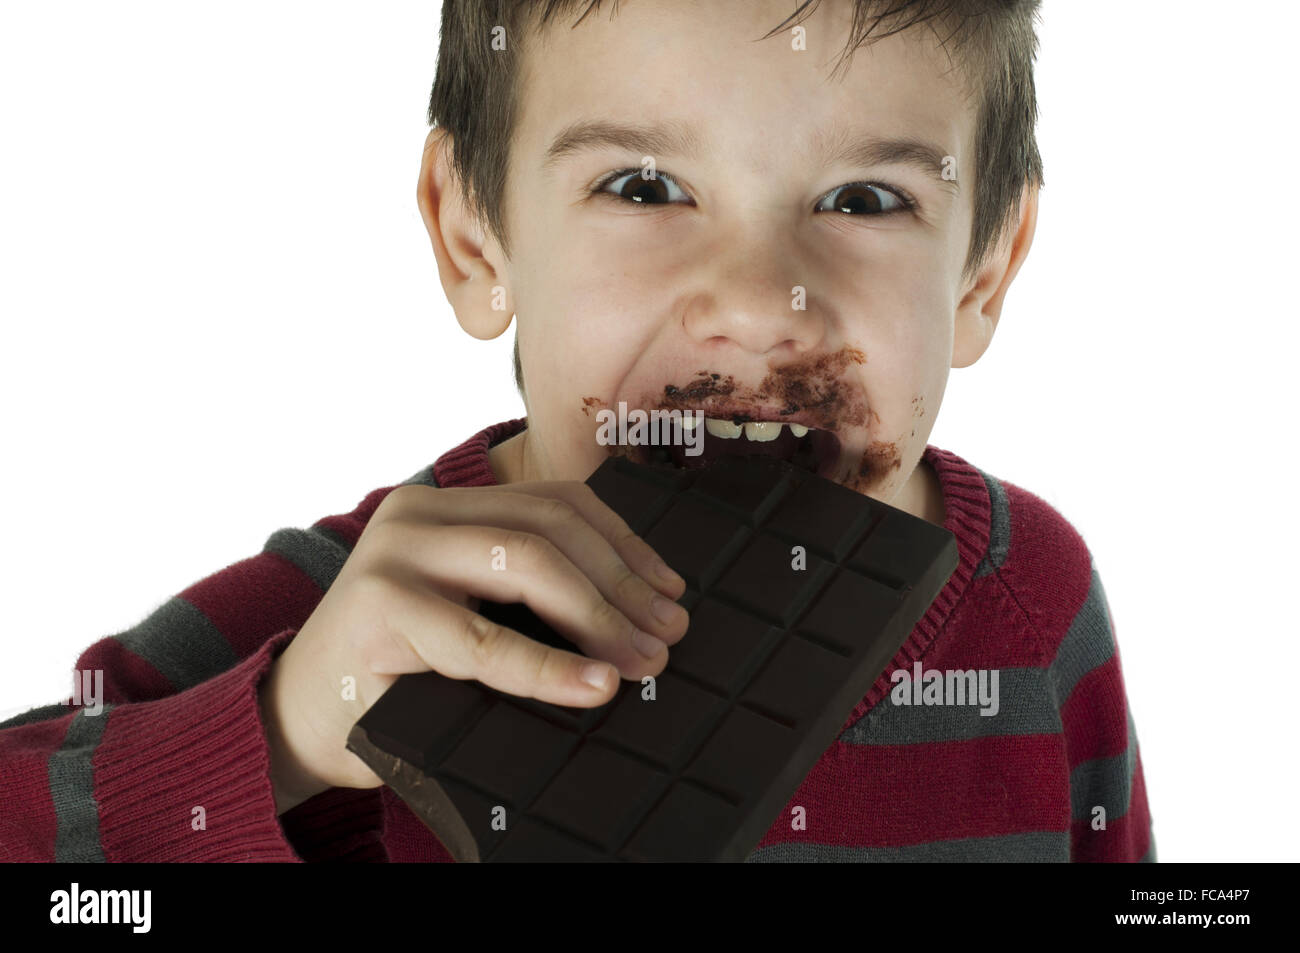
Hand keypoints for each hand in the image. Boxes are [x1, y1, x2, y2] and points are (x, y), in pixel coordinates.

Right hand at [258, 480, 688, 812]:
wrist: (300, 719)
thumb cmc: (398, 672)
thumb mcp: (467, 613)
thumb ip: (524, 596)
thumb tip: (637, 615)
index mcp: (448, 507)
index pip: (557, 502)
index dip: (624, 543)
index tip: (669, 589)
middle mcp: (419, 514)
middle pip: (550, 529)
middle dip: (621, 583)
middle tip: (667, 634)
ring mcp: (395, 554)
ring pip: (526, 564)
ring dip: (598, 616)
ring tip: (642, 661)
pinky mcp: (378, 609)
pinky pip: (482, 640)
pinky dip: (547, 666)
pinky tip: (592, 685)